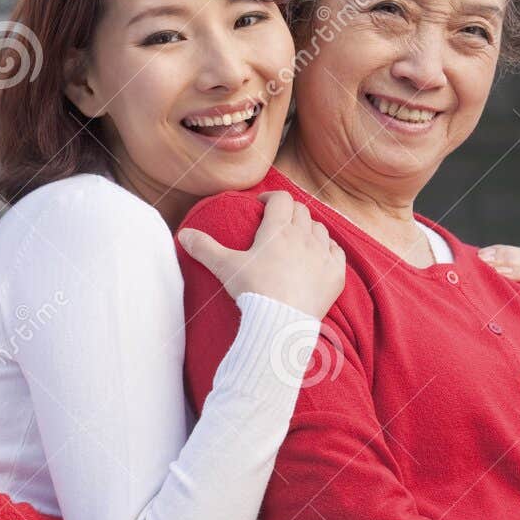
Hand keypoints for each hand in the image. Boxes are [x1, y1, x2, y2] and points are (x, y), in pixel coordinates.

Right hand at [178, 190, 344, 318]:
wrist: (281, 322)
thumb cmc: (253, 291)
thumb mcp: (224, 267)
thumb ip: (203, 248)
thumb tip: (182, 235)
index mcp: (277, 230)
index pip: (280, 199)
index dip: (271, 198)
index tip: (262, 205)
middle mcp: (303, 236)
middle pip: (301, 211)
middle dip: (290, 212)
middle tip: (278, 221)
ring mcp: (322, 255)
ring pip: (321, 228)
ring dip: (310, 228)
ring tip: (298, 238)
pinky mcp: (335, 274)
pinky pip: (337, 251)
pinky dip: (328, 248)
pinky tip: (319, 255)